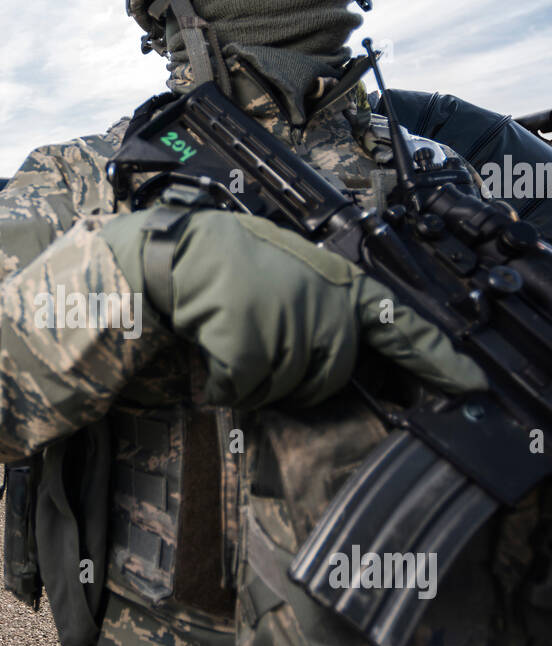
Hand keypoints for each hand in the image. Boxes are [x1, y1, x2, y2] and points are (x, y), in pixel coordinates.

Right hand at [104, 207, 487, 409]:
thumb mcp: (294, 267)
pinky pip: (241, 393)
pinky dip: (221, 385)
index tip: (470, 386)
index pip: (400, 324)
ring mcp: (286, 325)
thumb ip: (326, 305)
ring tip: (230, 335)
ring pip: (281, 390)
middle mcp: (322, 304)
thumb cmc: (231, 262)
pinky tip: (209, 350)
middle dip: (295, 379)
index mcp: (339, 283)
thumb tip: (339, 357)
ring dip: (252, 381)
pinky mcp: (248, 347)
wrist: (176, 252)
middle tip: (261, 348)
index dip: (437, 359)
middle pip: (330, 376)